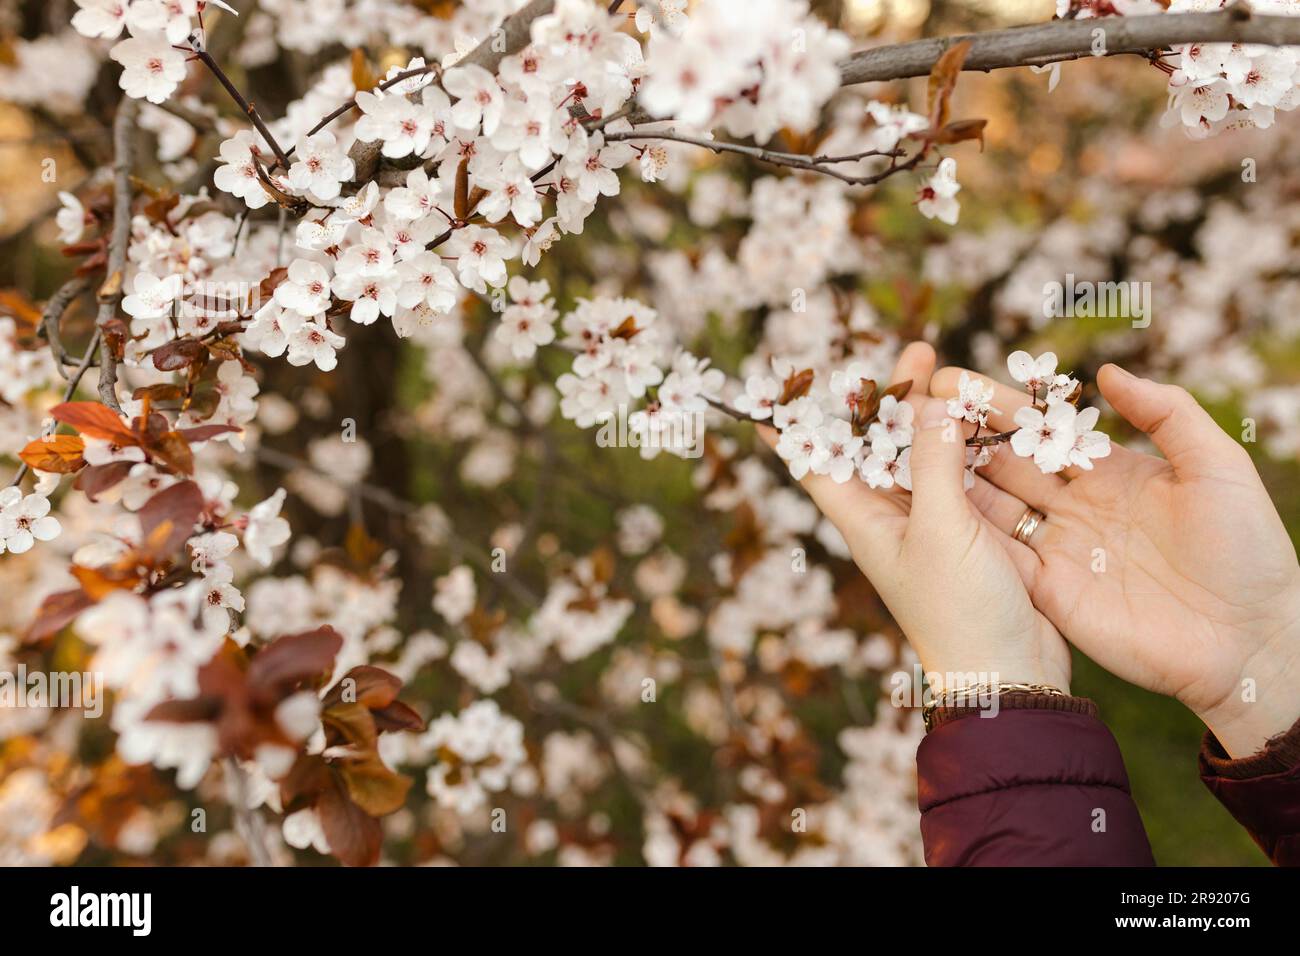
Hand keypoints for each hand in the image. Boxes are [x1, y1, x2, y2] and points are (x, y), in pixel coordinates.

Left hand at [762, 343, 1070, 693]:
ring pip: (927, 455)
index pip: (817, 464)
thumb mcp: (940, 528)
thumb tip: (928, 403)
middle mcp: (892, 518)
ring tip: (957, 370)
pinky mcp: (975, 533)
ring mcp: (935, 525)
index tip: (775, 392)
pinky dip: (973, 445)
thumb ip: (932, 462)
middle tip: (919, 350)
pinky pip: (966, 475)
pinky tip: (989, 417)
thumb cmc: (959, 609)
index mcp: (863, 520)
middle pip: (879, 446)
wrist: (1009, 675)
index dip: (796, 427)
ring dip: (938, 415)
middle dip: (893, 399)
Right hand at [932, 363, 1299, 756]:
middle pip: (1007, 462)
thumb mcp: (1218, 468)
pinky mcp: (1048, 592)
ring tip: (906, 448)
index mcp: (1110, 472)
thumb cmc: (1249, 551)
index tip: (952, 378)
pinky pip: (997, 557)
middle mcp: (1076, 507)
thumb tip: (1106, 372)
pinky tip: (927, 509)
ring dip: (952, 479)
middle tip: (913, 405)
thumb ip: (1168, 413)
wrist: (1251, 641)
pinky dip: (963, 534)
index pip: (1043, 427)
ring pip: (992, 506)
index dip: (999, 404)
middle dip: (961, 433)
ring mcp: (1058, 550)